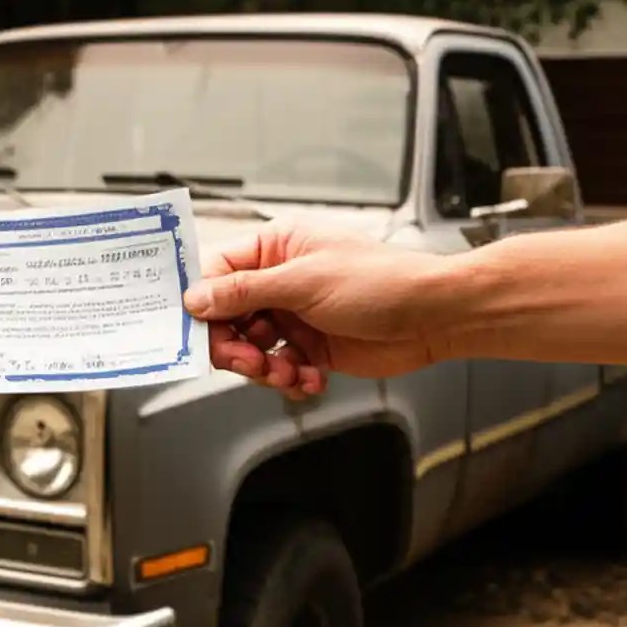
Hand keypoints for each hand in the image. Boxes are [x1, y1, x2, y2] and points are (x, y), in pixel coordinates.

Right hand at [183, 223, 453, 397]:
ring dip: (263, 368)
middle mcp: (280, 280)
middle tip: (248, 362)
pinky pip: (279, 367)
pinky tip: (310, 378)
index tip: (194, 330)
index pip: (216, 272)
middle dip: (234, 345)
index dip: (201, 303)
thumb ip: (245, 292)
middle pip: (227, 317)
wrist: (432, 317)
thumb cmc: (381, 282)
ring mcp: (294, 314)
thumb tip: (196, 297)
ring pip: (250, 348)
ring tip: (287, 373)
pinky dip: (288, 379)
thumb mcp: (303, 283)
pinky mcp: (310, 346)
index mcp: (275, 247)